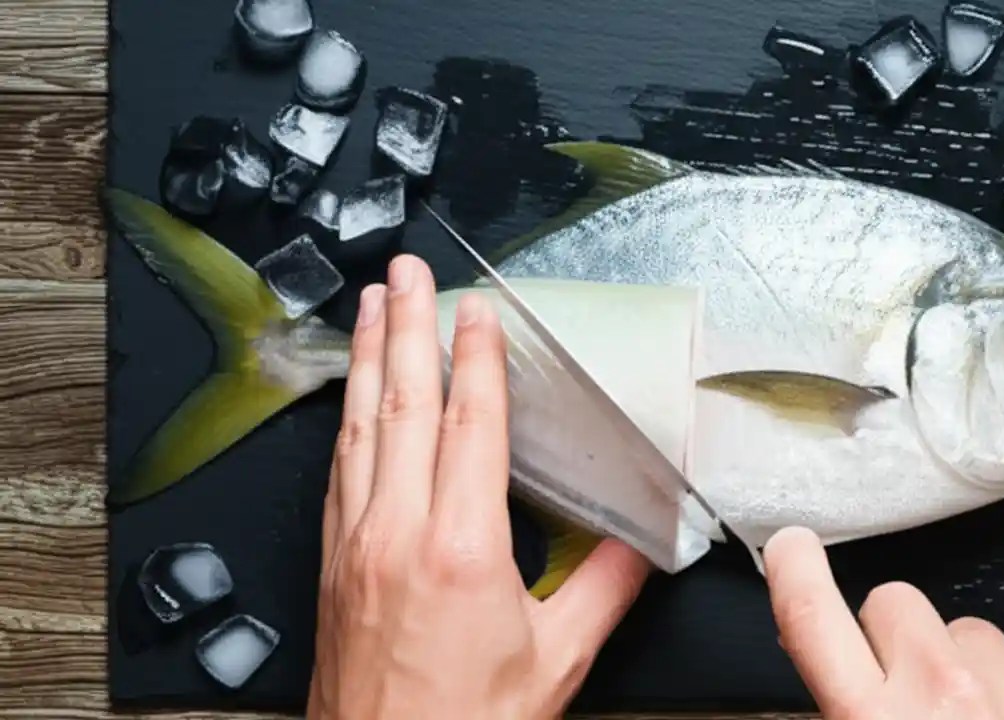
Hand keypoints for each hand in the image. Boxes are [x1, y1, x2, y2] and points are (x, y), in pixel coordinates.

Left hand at [307, 255, 651, 719]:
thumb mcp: (558, 659)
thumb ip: (605, 588)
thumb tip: (644, 538)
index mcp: (461, 548)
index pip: (471, 424)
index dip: (476, 357)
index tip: (478, 308)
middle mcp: (397, 532)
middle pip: (403, 404)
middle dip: (407, 327)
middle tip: (404, 272)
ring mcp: (355, 544)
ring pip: (360, 428)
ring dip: (368, 359)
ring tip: (371, 307)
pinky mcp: (334, 563)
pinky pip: (339, 470)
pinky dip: (349, 419)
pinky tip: (353, 397)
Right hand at [763, 527, 1003, 718]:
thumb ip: (847, 716)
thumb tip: (837, 683)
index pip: (813, 617)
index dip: (794, 571)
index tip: (792, 548)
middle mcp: (944, 696)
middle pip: (894, 603)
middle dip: (888, 635)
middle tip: (897, 693)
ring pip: (968, 633)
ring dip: (959, 667)